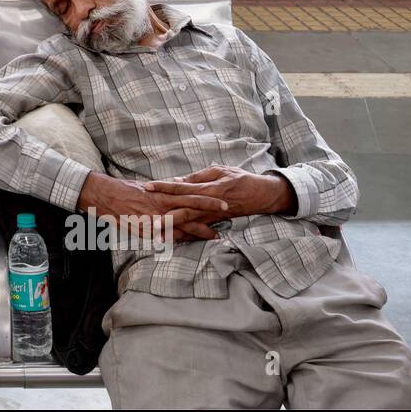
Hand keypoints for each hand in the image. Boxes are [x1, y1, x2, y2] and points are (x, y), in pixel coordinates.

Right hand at [78, 170, 231, 243]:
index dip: (208, 200)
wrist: (104, 195)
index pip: (190, 196)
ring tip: (215, 235)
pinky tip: (189, 243)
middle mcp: (162, 205)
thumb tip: (174, 190)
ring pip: (182, 225)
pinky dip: (178, 239)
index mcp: (163, 193)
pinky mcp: (146, 229)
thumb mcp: (146, 188)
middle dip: (210, 213)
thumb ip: (162, 192)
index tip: (222, 202)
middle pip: (191, 209)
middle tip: (227, 216)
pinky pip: (166, 236)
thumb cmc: (123, 189)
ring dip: (199, 230)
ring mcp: (155, 218)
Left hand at [145, 164, 296, 227]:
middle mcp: (210, 205)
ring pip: (190, 224)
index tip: (148, 186)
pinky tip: (173, 241)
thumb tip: (178, 180)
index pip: (182, 187)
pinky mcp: (216, 222)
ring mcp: (213, 216)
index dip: (165, 187)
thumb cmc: (241, 179)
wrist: (263, 195)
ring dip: (174, 230)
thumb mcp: (220, 170)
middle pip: (184, 211)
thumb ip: (199, 177)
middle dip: (165, 216)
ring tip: (157, 235)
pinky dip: (186, 236)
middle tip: (148, 221)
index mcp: (210, 188)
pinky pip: (199, 231)